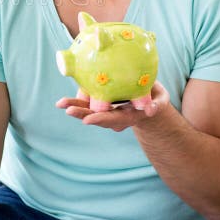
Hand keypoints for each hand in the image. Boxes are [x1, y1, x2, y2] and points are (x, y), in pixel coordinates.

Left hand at [55, 81, 169, 131]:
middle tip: (67, 110)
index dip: (101, 119)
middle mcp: (115, 117)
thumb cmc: (155, 99)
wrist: (147, 102)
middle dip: (82, 114)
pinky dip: (77, 101)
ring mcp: (106, 111)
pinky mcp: (101, 103)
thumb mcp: (160, 101)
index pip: (114, 119)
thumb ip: (156, 105)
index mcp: (129, 116)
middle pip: (97, 117)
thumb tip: (152, 110)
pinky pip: (88, 103)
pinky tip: (63, 101)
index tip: (88, 120)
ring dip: (75, 108)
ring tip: (59, 104)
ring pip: (89, 111)